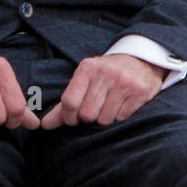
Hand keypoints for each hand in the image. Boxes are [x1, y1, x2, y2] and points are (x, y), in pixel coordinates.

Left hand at [39, 53, 165, 128]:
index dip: (68, 117)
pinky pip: (122, 117)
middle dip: (89, 118)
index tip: (73, 119)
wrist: (141, 61)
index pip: (70, 101)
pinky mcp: (140, 91)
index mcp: (87, 68)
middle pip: (87, 114)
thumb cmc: (107, 74)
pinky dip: (120, 116)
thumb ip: (65, 104)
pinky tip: (122, 104)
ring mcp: (124, 81)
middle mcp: (105, 73)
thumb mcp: (85, 81)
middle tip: (95, 110)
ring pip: (105, 119)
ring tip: (109, 106)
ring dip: (105, 118)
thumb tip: (45, 125)